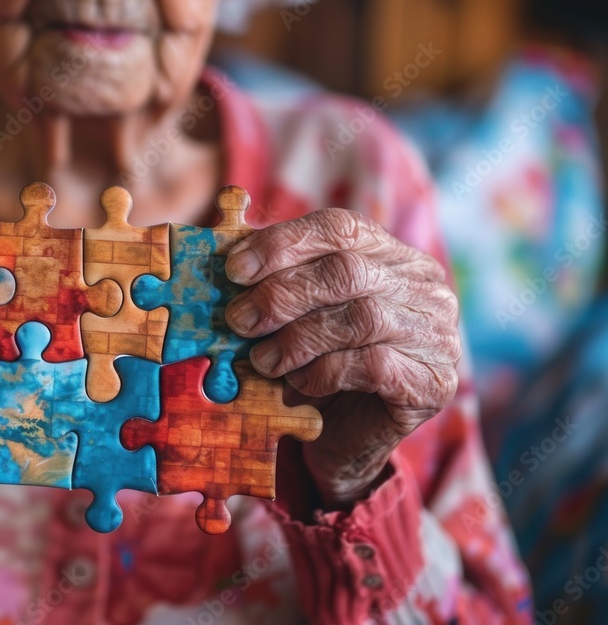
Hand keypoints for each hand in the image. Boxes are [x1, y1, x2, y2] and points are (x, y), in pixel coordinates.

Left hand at [224, 208, 460, 509]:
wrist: (346, 437)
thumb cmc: (315, 365)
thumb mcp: (294, 316)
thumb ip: (273, 282)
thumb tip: (227, 256)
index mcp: (391, 256)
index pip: (341, 227)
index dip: (284, 243)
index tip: (235, 269)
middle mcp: (424, 288)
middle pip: (348, 271)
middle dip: (282, 294)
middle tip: (239, 320)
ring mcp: (436, 335)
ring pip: (362, 318)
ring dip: (298, 339)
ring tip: (262, 360)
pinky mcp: (432, 384)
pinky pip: (372, 366)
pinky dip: (323, 372)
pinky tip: (297, 384)